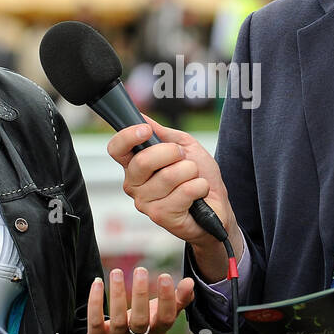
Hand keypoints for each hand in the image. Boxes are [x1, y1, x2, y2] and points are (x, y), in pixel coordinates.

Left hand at [85, 266, 194, 333]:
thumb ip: (177, 301)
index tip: (165, 275)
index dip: (167, 300)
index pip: (165, 319)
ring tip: (117, 271)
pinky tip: (97, 282)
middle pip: (141, 321)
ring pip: (119, 320)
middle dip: (141, 295)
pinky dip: (95, 302)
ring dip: (118, 295)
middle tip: (141, 270)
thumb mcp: (159, 317)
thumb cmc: (142, 327)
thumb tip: (191, 282)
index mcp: (156, 332)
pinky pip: (96, 321)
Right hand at [105, 114, 242, 280]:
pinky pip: (184, 192)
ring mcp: (145, 203)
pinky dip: (199, 187)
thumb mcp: (184, 146)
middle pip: (143, 161)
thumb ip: (163, 133)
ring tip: (194, 179)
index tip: (146, 131)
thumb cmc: (198, 177)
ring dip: (191, 172)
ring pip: (168, 176)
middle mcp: (134, 184)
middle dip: (172, 153)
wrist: (217, 208)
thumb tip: (142, 117)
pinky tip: (198, 195)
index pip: (116, 148)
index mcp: (135, 165)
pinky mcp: (160, 216)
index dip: (127, 137)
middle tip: (184, 159)